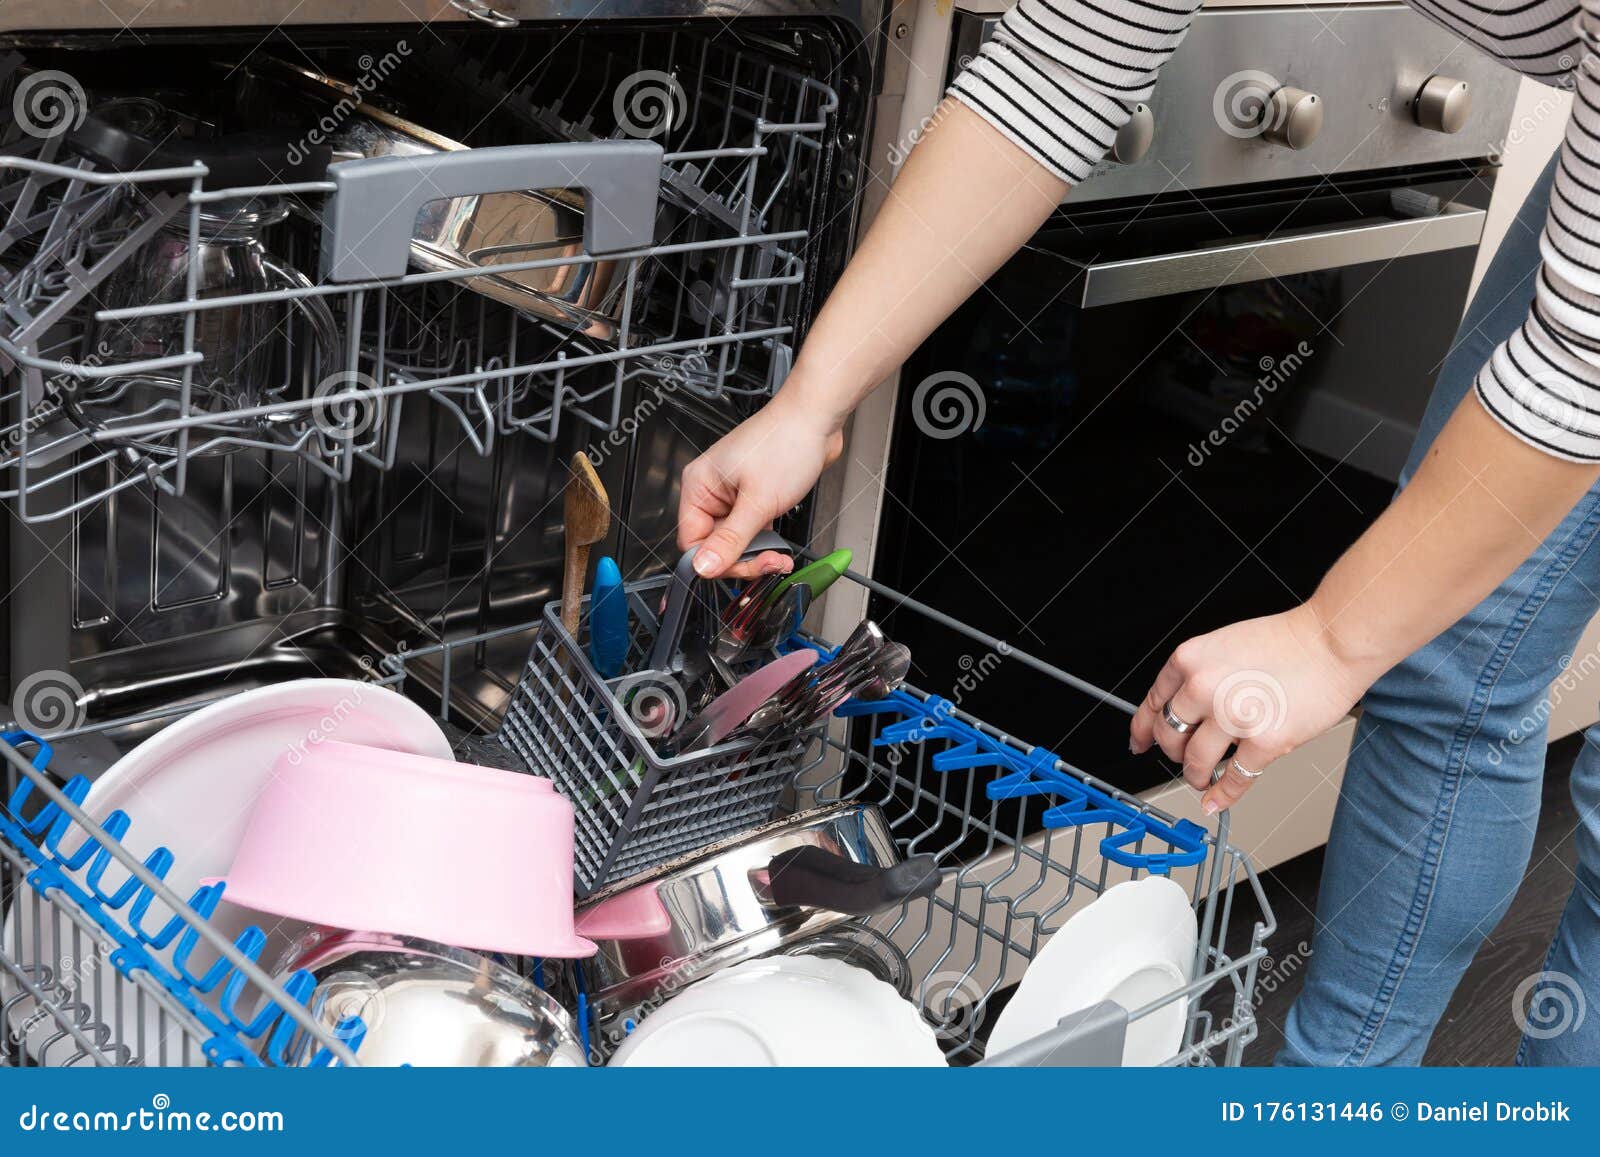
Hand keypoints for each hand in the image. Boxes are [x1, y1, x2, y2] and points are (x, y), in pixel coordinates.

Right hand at [678, 389, 844, 578]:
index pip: (691, 541)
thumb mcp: (758, 500)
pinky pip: (750, 531)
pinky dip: (765, 543)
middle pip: (714, 545)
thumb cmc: (785, 441)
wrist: (816, 420)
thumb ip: (731, 539)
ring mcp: (733, 494)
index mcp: (699, 486)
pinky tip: (780, 548)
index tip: (741, 571)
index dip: (714, 562)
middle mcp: (711, 490)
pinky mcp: (752, 497)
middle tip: (768, 562)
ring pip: (735, 541)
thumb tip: (704, 566)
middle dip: (743, 559)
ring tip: (778, 557)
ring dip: (757, 554)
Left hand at [1129, 605, 1374, 813]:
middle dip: (1173, 753)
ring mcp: (1231, 716)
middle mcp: (1202, 688)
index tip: (1140, 743)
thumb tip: (1184, 708)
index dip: (1143, 729)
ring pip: (1195, 761)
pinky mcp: (1263, 741)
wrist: (1332, 642)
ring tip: (1201, 779)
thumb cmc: (1289, 641)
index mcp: (1190, 660)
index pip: (1152, 703)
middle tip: (1182, 760)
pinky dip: (1221, 795)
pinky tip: (1215, 801)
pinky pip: (1233, 778)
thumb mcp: (1224, 645)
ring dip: (1194, 776)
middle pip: (1168, 735)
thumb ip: (1200, 674)